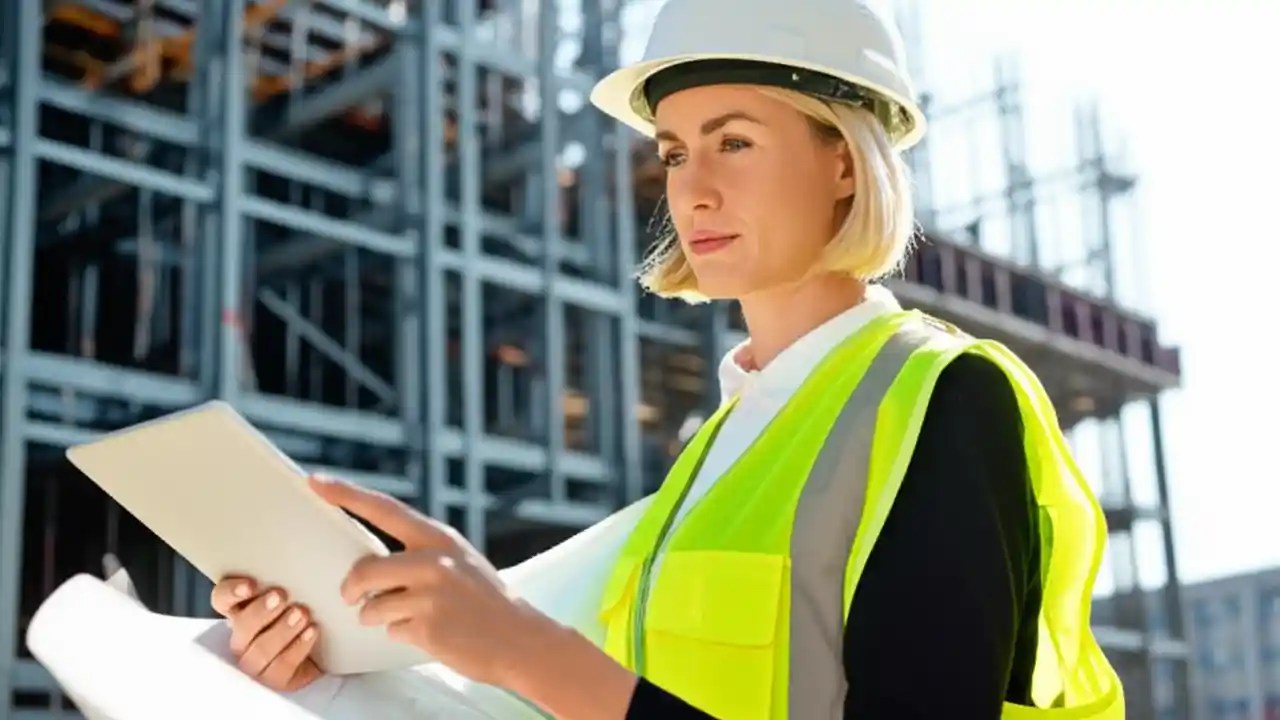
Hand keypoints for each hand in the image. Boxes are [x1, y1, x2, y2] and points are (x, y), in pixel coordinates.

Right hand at [210, 576, 321, 690]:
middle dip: (260, 612)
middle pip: (240, 627)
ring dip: (281, 631)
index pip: (222, 599)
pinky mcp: (275, 682)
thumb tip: (299, 557)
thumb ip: (291, 580)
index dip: (231, 592)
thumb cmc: (307, 612)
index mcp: (242, 611)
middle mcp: (244, 638)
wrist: (328, 650)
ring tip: (302, 613)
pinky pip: (280, 669)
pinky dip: (297, 648)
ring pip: (259, 652)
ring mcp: (256, 663)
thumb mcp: (299, 592)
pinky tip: (312, 632)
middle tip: (281, 596)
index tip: (251, 584)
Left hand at [308, 474, 547, 686]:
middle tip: (352, 596)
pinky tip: (427, 631)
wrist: (519, 638)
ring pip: (371, 607)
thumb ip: (419, 554)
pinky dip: (401, 634)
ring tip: (407, 616)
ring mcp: (431, 596)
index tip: (316, 481)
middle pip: (364, 569)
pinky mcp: (428, 627)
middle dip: (352, 588)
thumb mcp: (458, 561)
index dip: (347, 494)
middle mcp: (434, 561)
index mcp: (439, 538)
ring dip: (378, 616)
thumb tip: (369, 562)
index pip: (384, 508)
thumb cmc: (482, 599)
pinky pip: (390, 630)